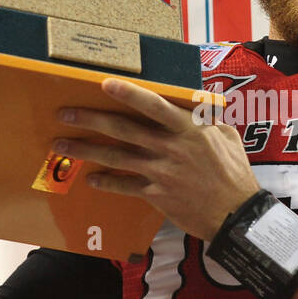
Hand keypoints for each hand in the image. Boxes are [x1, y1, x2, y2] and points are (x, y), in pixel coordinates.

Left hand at [53, 79, 258, 240]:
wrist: (235, 215)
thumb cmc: (234, 172)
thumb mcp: (227, 136)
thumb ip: (206, 119)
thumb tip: (194, 103)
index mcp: (189, 129)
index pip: (154, 106)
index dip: (129, 94)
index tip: (104, 83)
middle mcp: (171, 148)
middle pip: (123, 130)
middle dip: (90, 120)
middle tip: (64, 113)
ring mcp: (161, 173)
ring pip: (116, 158)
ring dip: (86, 150)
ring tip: (61, 145)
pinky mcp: (156, 196)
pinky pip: (124, 186)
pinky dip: (105, 182)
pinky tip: (90, 178)